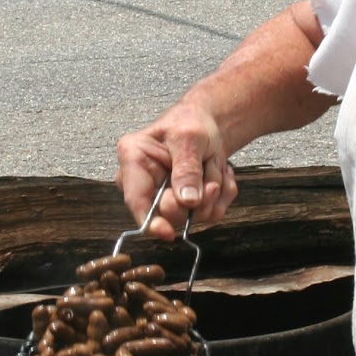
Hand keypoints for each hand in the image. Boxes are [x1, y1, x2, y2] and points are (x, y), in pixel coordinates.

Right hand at [116, 101, 238, 237]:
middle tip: (211, 173)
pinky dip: (222, 194)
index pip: (136, 200)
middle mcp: (144, 184)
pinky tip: (217, 173)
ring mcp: (165, 198)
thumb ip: (186, 169)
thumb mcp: (189, 138)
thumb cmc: (189, 123)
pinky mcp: (186, 206)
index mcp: (133, 160)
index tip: (167, 232)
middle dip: (198, 196)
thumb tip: (186, 201)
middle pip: (170, 212)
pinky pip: (211, 213)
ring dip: (213, 190)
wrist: (207, 125)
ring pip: (195, 215)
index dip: (150, 221)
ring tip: (211, 164)